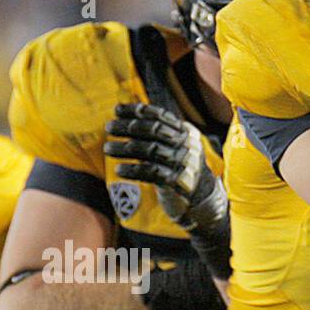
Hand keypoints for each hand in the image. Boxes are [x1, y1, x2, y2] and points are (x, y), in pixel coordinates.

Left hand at [104, 103, 226, 234]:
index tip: (116, 110)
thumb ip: (159, 133)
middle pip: (154, 130)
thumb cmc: (180, 169)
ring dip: (125, 149)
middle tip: (109, 128)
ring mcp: (184, 163)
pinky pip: (151, 172)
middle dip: (128, 127)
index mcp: (186, 132)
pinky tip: (119, 170)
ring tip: (108, 149)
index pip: (160, 115)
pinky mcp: (178, 182)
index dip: (137, 111)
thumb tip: (127, 118)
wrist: (202, 199)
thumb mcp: (175, 147)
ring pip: (150, 150)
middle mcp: (187, 145)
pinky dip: (133, 170)